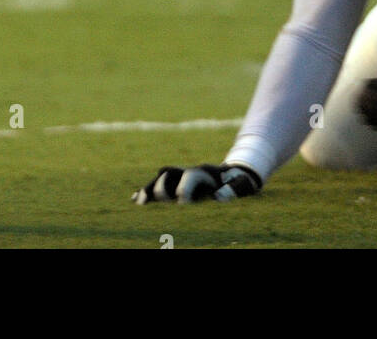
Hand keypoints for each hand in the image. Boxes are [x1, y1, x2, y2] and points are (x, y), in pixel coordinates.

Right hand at [131, 163, 260, 204]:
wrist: (233, 173)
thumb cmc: (239, 183)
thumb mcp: (241, 185)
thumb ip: (232, 190)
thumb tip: (218, 198)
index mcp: (204, 172)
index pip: (190, 177)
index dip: (185, 190)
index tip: (182, 205)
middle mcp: (189, 171)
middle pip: (169, 174)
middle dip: (161, 187)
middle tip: (150, 202)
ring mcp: (181, 176)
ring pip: (161, 179)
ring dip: (149, 189)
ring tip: (137, 202)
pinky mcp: (177, 184)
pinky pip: (159, 185)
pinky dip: (147, 191)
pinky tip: (134, 199)